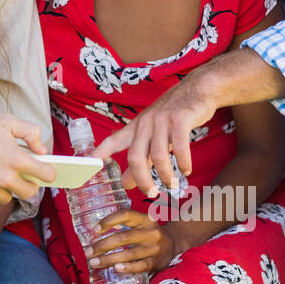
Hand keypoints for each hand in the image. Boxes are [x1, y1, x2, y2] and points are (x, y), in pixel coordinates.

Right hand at [0, 111, 53, 203]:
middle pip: (30, 193)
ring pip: (8, 196)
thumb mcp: (6, 121)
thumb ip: (31, 133)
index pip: (46, 175)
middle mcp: (5, 178)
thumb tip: (42, 150)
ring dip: (7, 187)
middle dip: (29, 184)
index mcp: (16, 160)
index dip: (48, 171)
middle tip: (21, 173)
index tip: (44, 169)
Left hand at [83, 209, 179, 276]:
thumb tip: (95, 236)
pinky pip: (140, 266)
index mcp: (144, 219)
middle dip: (102, 246)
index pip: (124, 215)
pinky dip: (127, 268)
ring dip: (109, 259)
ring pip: (129, 254)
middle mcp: (150, 232)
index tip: (94, 231)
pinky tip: (115, 269)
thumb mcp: (140, 223)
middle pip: (123, 238)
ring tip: (94, 263)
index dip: (108, 221)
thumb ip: (123, 225)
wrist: (174, 244)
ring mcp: (154, 248)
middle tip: (88, 252)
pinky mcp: (156, 263)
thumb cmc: (148, 233)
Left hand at [93, 79, 215, 195]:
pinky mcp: (181, 119)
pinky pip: (180, 147)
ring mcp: (162, 120)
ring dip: (166, 175)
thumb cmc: (172, 116)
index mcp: (136, 128)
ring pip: (158, 155)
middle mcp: (145, 123)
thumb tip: (126, 184)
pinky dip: (183, 163)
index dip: (99, 153)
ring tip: (172, 184)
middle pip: (135, 157)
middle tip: (151, 193)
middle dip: (142, 180)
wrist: (196, 90)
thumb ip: (140, 160)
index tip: (88, 166)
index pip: (113, 141)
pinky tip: (186, 170)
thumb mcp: (153, 136)